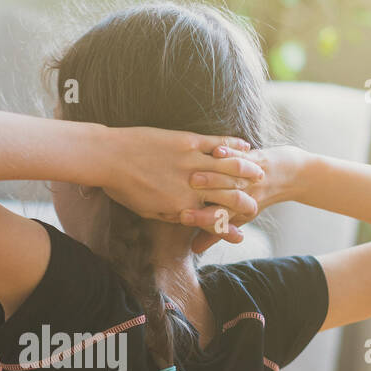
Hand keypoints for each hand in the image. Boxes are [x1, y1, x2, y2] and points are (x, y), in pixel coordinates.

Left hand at [103, 127, 262, 244]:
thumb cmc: (123, 187)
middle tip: (262, 197)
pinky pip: (217, 143)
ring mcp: (191, 161)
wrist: (108, 157)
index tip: (243, 229)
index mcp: (181, 206)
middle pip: (228, 193)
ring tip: (261, 170)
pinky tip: (245, 145)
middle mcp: (191, 186)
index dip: (230, 223)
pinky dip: (233, 145)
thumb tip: (185, 220)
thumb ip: (170, 214)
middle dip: (247, 196)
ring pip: (228, 167)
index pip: (213, 217)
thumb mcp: (147, 210)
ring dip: (247, 169)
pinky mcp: (188, 141)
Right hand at [180, 144, 311, 253]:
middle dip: (202, 204)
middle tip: (184, 200)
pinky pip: (243, 157)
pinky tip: (216, 152)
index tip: (182, 218)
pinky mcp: (257, 159)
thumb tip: (194, 249)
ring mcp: (251, 177)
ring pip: (231, 179)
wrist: (289, 176)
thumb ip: (213, 233)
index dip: (199, 219)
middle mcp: (245, 196)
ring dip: (213, 177)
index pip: (215, 218)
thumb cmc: (256, 198)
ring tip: (195, 177)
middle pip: (222, 200)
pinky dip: (231, 153)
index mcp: (237, 212)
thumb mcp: (236, 218)